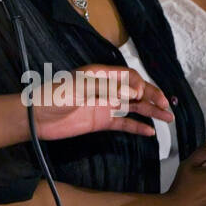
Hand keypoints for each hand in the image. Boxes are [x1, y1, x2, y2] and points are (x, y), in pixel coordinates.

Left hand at [31, 65, 173, 140]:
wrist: (36, 117)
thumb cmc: (54, 96)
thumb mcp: (80, 87)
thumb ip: (108, 88)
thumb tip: (135, 93)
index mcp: (100, 74)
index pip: (128, 76)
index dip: (140, 84)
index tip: (146, 94)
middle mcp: (106, 88)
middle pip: (135, 91)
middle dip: (152, 97)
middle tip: (166, 106)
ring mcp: (104, 105)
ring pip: (133, 107)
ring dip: (150, 111)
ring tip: (168, 118)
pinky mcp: (101, 121)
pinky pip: (124, 123)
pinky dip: (137, 126)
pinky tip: (150, 131)